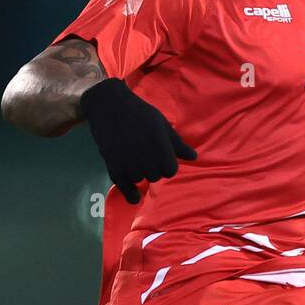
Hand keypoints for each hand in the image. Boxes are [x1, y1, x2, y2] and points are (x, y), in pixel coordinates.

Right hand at [79, 78, 196, 204]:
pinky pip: (125, 188)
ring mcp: (130, 166)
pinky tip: (134, 198)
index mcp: (162, 150)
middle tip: (144, 153)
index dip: (166, 164)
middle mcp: (148, 161)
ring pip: (140, 179)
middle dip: (152, 167)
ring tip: (133, 158)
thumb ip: (178, 145)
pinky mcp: (115, 168)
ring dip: (139, 173)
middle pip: (156, 176)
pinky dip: (130, 194)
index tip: (160, 156)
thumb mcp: (163, 126)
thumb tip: (194, 157)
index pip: (170, 170)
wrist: (110, 106)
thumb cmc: (140, 113)